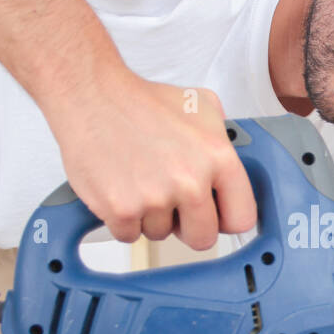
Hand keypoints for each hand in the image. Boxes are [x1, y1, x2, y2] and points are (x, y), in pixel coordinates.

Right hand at [46, 70, 256, 248]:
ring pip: (161, 235)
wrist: (91, 95)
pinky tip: (121, 188)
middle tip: (172, 203)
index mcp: (217, 158)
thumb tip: (231, 161)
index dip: (226, 219)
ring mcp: (155, 198)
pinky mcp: (122, 209)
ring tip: (139, 181)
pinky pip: (129, 235)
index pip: (242, 217)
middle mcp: (190, 181)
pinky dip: (123, 219)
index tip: (215, 216)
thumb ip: (222, 137)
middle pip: (202, 238)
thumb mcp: (200, 106)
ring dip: (150, 217)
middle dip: (187, 225)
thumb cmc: (140, 102)